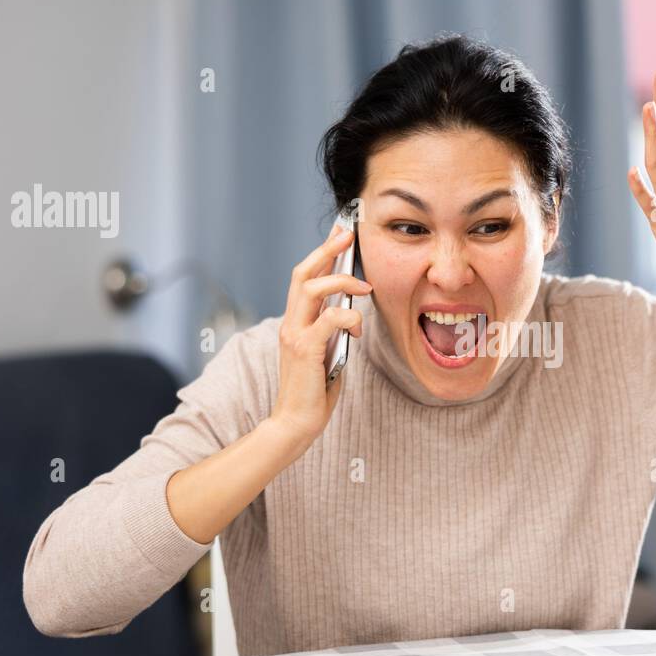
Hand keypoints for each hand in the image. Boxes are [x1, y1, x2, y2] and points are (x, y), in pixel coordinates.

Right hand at [269, 222, 372, 446]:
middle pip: (304, 273)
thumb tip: (351, 312)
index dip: (322, 253)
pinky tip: (358, 331)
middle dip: (327, 250)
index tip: (339, 233)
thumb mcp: (326, 353)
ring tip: (365, 288)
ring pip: (313, 288)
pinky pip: (330, 319)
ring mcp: (295, 334)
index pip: (305, 278)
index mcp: (295, 322)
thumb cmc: (314, 392)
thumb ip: (332, 332)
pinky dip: (349, 318)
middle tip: (348, 235)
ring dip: (343, 282)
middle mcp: (290, 323)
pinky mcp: (304, 348)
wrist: (295, 422)